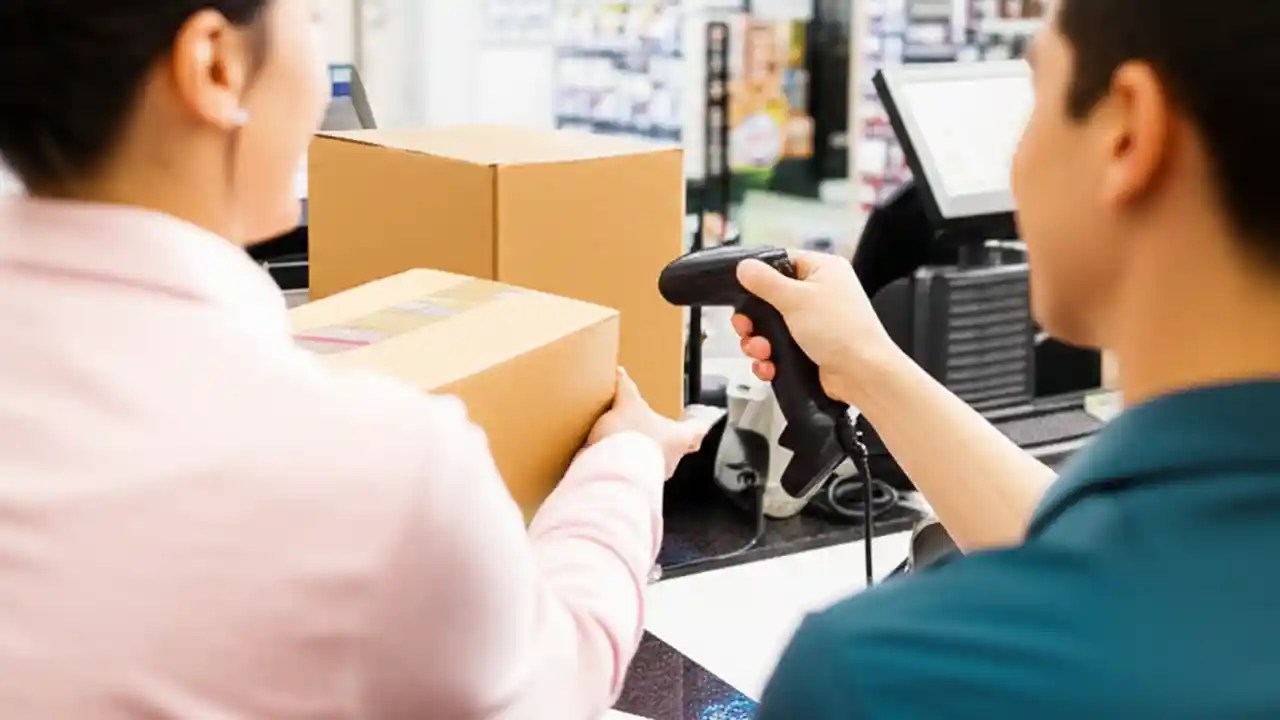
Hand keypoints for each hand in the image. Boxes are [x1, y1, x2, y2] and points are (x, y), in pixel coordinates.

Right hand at [588, 369, 710, 477]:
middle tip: (661, 428)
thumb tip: (621, 373)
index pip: (698, 430)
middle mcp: (673, 458)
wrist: (610, 471)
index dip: (699, 423)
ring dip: (648, 451)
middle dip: (669, 438)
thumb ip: (625, 388)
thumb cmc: (630, 436)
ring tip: (634, 439)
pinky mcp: (637, 483)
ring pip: (658, 459)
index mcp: (679, 437)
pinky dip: (632, 462)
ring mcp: (656, 474)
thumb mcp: (627, 404)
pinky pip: (638, 471)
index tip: (702, 420)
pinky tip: (618, 455)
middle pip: (679, 446)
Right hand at [733, 251, 899, 403]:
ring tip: (762, 352)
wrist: (863, 374)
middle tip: (746, 328)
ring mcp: (814, 322)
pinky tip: (769, 366)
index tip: (743, 291)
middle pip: (770, 299)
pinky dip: (770, 359)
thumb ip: (765, 282)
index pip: (781, 262)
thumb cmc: (843, 331)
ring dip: (759, 342)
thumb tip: (745, 266)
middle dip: (753, 318)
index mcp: (822, 270)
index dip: (759, 277)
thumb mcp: (796, 299)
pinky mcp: (810, 347)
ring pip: (771, 327)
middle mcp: (819, 293)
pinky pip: (779, 349)